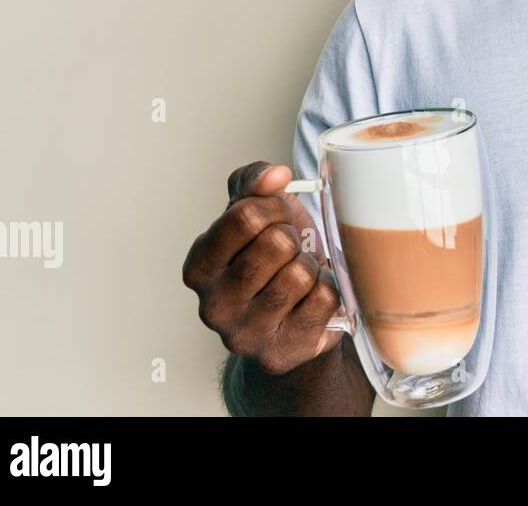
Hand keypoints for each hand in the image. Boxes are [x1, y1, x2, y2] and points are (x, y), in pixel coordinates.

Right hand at [182, 162, 343, 374]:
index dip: (275, 208)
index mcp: (199, 266)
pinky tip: (311, 300)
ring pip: (301, 274)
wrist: (292, 318)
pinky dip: (328, 291)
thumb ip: (254, 182)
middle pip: (277, 243)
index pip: (245, 216)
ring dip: (311, 267)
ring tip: (299, 277)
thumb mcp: (257, 213)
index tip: (277, 218)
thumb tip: (276, 174)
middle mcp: (213, 306)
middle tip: (290, 252)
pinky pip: (325, 299)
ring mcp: (245, 334)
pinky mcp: (280, 353)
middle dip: (294, 239)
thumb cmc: (274, 259)